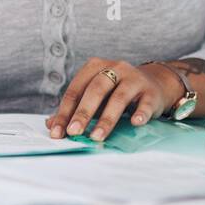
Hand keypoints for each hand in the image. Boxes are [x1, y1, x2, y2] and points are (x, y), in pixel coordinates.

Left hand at [46, 58, 180, 140]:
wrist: (154, 84)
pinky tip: (134, 123)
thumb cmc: (116, 92)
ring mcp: (134, 78)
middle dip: (83, 113)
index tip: (57, 132)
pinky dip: (140, 113)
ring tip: (96, 137)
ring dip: (107, 119)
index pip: (75, 89)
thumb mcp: (95, 97)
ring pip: (119, 97)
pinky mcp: (151, 92)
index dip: (65, 111)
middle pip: (95, 90)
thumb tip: (51, 125)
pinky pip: (145, 103)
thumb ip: (73, 109)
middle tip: (74, 133)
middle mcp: (114, 68)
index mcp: (95, 67)